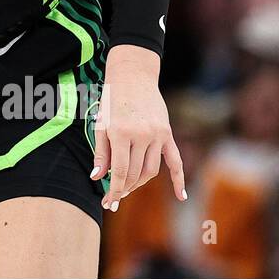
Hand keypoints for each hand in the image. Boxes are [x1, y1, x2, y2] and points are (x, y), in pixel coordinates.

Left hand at [90, 44, 185, 211]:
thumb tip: (97, 178)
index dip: (114, 190)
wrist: (133, 75)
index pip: (119, 171)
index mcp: (121, 133)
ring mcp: (158, 135)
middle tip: (114, 197)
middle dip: (124, 188)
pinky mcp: (167, 133)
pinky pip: (175, 160)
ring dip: (139, 183)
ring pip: (151, 170)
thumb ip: (101, 153)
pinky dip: (178, 179)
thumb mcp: (101, 124)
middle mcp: (142, 135)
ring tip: (127, 189)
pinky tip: (180, 196)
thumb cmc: (111, 100)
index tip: (108, 203)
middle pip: (135, 173)